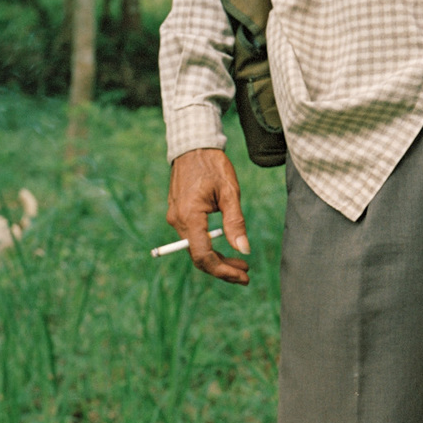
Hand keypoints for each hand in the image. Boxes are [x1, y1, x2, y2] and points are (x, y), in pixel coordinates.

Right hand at [167, 149, 249, 285]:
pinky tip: (226, 249)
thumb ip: (235, 222)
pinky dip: (209, 247)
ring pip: (196, 249)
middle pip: (199, 256)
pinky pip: (193, 238)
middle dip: (222, 268)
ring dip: (217, 259)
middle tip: (245, 275)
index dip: (222, 270)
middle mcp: (178, 220)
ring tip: (241, 263)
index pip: (202, 255)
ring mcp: (176, 218)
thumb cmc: (213, 165)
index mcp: (190, 216)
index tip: (242, 275)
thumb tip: (243, 250)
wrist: (193, 146)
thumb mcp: (230, 192)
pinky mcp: (179, 214)